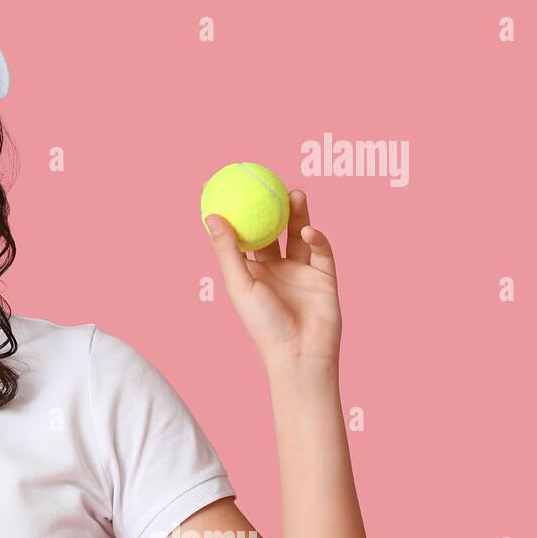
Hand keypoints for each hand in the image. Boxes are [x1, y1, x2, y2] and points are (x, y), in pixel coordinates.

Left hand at [204, 189, 340, 370]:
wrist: (300, 353)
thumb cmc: (263, 324)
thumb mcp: (239, 284)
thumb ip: (227, 250)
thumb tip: (211, 216)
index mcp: (252, 271)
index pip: (243, 236)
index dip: (239, 214)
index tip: (232, 187)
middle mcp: (276, 269)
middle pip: (274, 231)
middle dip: (273, 207)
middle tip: (271, 183)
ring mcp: (301, 271)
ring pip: (299, 235)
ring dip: (299, 215)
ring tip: (296, 194)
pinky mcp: (324, 277)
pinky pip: (321, 251)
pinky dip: (317, 238)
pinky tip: (310, 231)